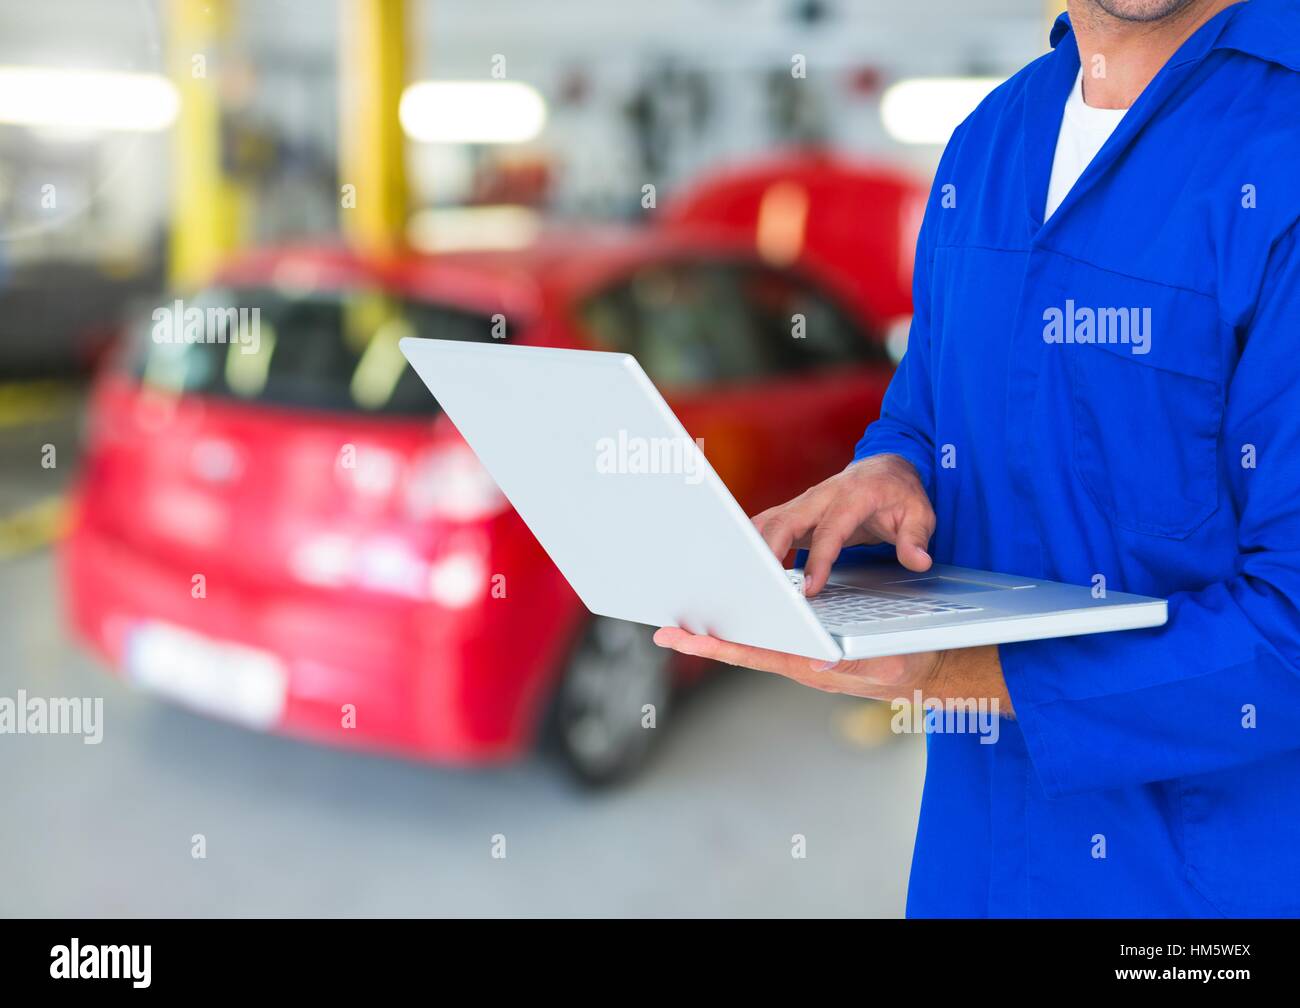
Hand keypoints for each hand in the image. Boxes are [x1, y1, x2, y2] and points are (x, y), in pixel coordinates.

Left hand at [651, 629, 1008, 708]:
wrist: (928, 669)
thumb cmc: (911, 662)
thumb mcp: (891, 660)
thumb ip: (859, 660)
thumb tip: (821, 661)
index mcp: (812, 664)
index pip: (756, 654)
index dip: (720, 646)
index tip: (685, 638)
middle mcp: (798, 661)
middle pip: (742, 649)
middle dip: (704, 640)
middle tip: (664, 631)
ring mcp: (800, 657)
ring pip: (750, 643)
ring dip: (716, 635)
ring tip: (682, 625)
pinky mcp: (807, 648)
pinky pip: (766, 638)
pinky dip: (741, 630)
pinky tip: (727, 618)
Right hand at [751, 453, 933, 595]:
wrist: (885, 469)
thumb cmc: (899, 493)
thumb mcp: (920, 513)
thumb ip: (916, 538)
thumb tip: (918, 561)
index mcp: (853, 496)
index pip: (830, 531)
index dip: (819, 560)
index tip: (810, 588)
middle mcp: (822, 496)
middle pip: (786, 521)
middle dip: (770, 552)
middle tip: (764, 586)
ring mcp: (805, 503)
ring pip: (769, 521)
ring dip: (754, 547)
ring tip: (748, 578)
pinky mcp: (795, 511)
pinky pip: (767, 524)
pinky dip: (753, 542)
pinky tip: (746, 564)